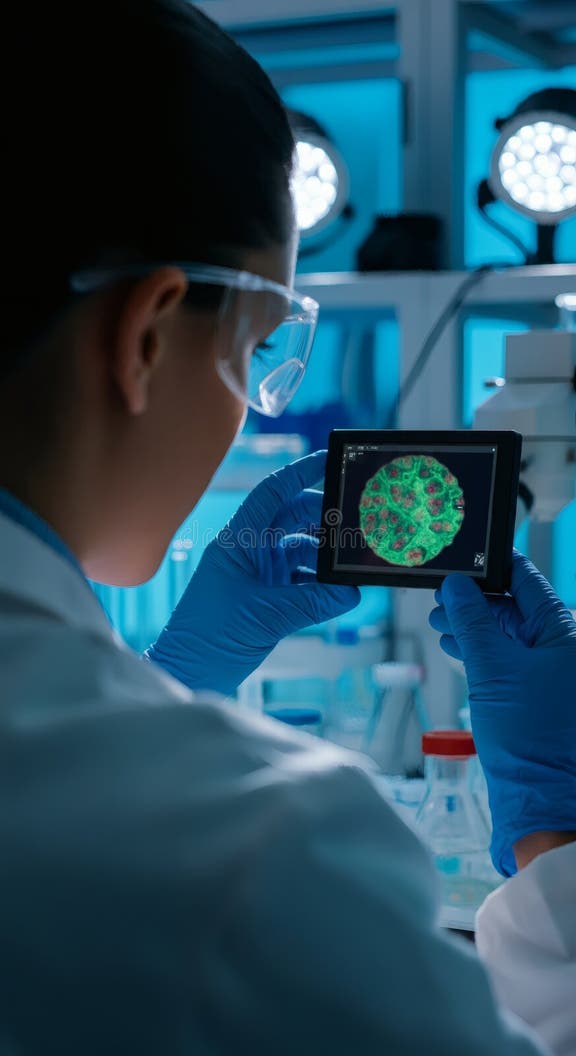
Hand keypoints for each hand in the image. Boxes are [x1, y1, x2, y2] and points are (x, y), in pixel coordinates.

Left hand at [145, 451, 359, 695]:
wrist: (188, 672)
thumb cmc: (209, 638)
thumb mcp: (267, 616)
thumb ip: (313, 602)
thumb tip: (351, 592)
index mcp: (237, 540)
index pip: (271, 493)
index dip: (300, 472)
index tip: (330, 460)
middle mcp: (247, 550)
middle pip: (292, 518)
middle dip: (324, 519)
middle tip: (355, 523)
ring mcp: (256, 572)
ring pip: (299, 549)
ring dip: (325, 555)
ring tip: (351, 561)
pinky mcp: (264, 596)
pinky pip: (299, 578)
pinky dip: (320, 583)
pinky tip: (339, 591)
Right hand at [429, 551, 575, 876]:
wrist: (543, 800)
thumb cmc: (530, 738)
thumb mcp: (493, 668)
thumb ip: (472, 621)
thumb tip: (456, 586)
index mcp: (565, 632)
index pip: (527, 581)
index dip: (493, 566)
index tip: (464, 556)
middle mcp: (564, 649)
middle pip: (517, 607)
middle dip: (476, 600)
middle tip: (441, 595)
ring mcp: (553, 674)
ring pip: (510, 635)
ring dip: (475, 626)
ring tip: (441, 622)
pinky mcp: (539, 696)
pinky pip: (510, 660)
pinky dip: (483, 651)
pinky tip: (459, 647)